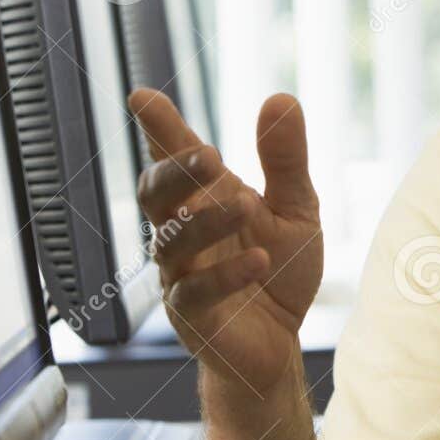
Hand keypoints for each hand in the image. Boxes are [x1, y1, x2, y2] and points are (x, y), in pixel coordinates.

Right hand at [129, 88, 322, 398]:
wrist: (281, 343)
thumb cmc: (281, 269)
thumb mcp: (297, 208)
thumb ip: (286, 160)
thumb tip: (281, 98)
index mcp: (205, 198)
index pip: (175, 156)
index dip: (159, 127)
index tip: (142, 96)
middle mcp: (183, 232)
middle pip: (155, 194)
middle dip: (174, 172)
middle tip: (207, 154)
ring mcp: (180, 275)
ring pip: (173, 243)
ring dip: (208, 223)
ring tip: (245, 207)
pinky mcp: (191, 317)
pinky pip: (195, 293)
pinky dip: (226, 275)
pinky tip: (259, 260)